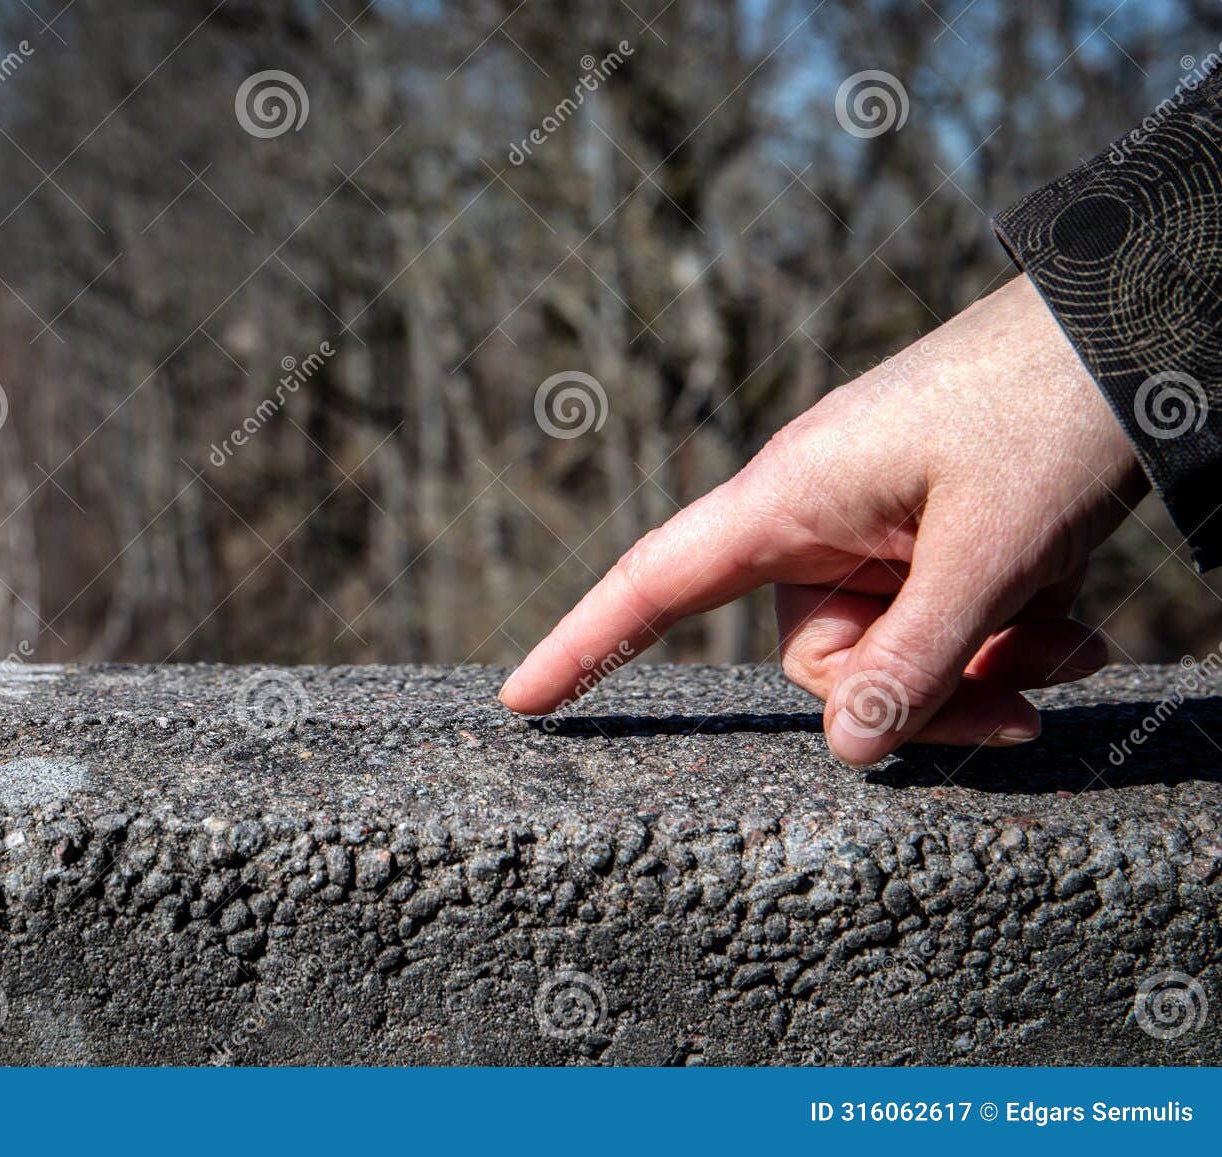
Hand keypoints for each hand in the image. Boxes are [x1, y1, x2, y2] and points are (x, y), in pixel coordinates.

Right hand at [499, 276, 1148, 764]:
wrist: (1140, 325)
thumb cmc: (1052, 412)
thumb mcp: (994, 552)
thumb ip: (917, 659)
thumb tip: (846, 752)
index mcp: (793, 496)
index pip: (655, 580)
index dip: (581, 644)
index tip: (519, 701)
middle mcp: (818, 511)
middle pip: (821, 654)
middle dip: (920, 692)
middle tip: (1022, 709)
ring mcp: (877, 518)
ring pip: (892, 644)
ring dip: (977, 664)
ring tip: (1070, 646)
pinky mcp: (929, 523)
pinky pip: (933, 613)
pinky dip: (998, 634)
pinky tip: (1071, 622)